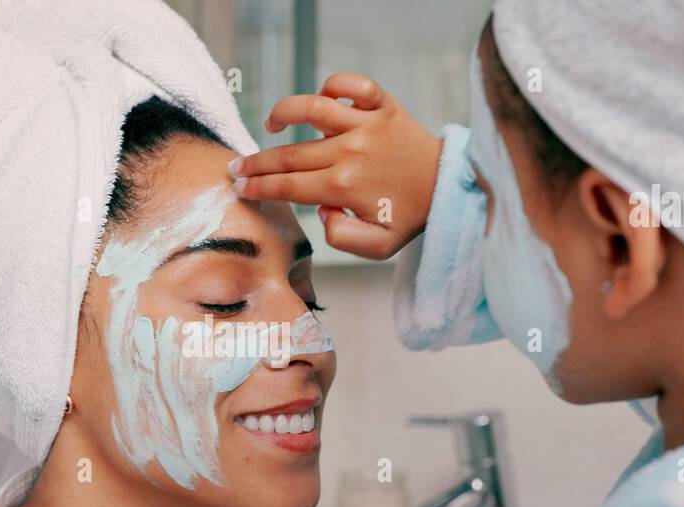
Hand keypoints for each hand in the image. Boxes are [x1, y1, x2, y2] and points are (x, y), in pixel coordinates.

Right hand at [228, 73, 441, 259]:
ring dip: (283, 113)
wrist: (447, 186)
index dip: (260, 188)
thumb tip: (321, 212)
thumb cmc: (408, 216)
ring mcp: (365, 124)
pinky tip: (322, 99)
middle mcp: (350, 152)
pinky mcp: (382, 105)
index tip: (240, 188)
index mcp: (344, 187)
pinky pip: (351, 84)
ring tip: (272, 125)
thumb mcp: (377, 246)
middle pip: (290, 154)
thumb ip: (341, 238)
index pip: (289, 186)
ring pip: (312, 108)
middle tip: (237, 167)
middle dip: (257, 162)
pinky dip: (333, 85)